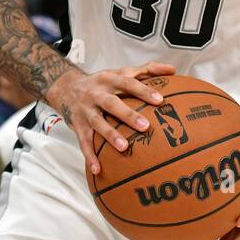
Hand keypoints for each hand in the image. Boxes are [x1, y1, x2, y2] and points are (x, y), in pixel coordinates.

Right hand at [44, 62, 175, 175]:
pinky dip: (89, 156)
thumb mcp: (121, 72)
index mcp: (110, 80)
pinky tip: (98, 169)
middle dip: (128, 115)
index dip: (143, 91)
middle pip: (112, 103)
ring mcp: (86, 110)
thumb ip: (147, 70)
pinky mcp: (77, 126)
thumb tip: (173, 70)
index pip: (128, 83)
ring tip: (123, 147)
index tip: (159, 100)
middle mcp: (97, 94)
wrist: (66, 88)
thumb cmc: (102, 83)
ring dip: (110, 135)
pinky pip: (83, 142)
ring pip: (97, 123)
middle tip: (146, 126)